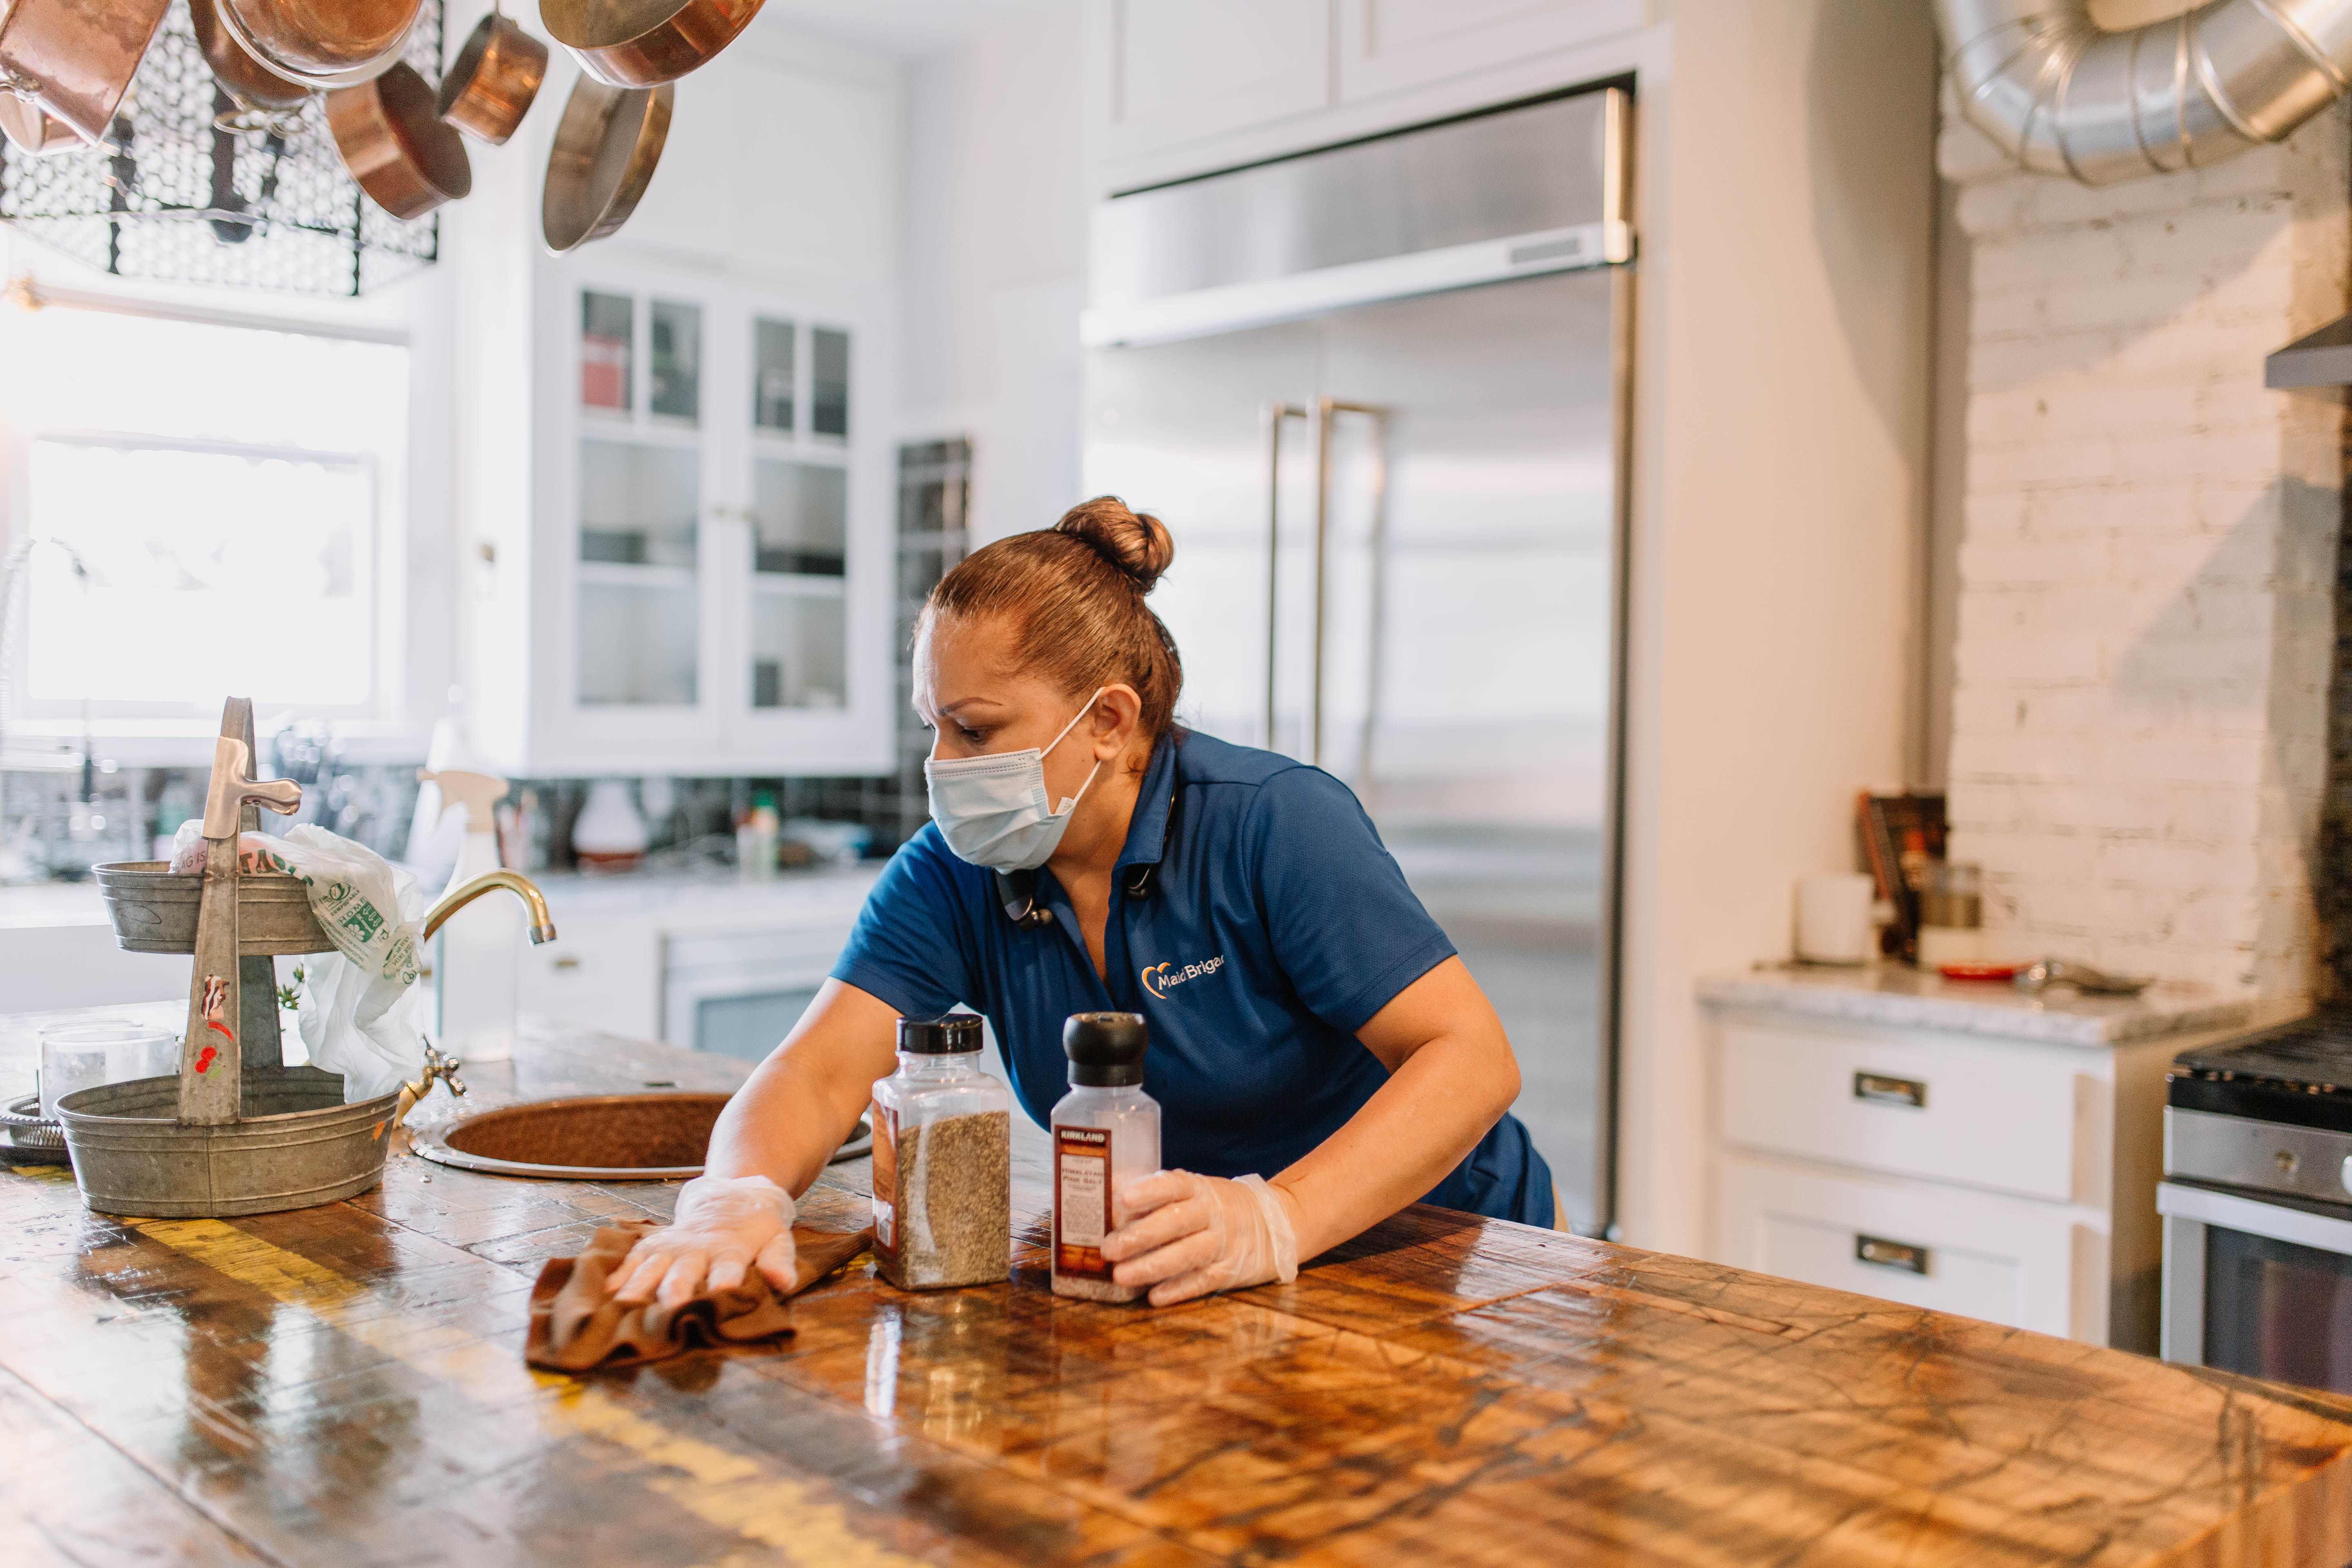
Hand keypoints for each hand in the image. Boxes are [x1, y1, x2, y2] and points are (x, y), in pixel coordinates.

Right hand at [609, 1174, 796, 1307]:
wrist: (731, 1196)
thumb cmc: (758, 1228)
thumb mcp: (777, 1239)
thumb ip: (779, 1260)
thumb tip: (783, 1282)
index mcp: (730, 1250)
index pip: (728, 1268)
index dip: (725, 1282)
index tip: (720, 1294)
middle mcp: (697, 1250)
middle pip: (683, 1272)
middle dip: (675, 1290)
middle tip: (668, 1308)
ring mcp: (672, 1247)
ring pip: (651, 1267)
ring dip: (638, 1287)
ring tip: (623, 1307)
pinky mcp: (653, 1246)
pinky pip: (632, 1261)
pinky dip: (618, 1276)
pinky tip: (602, 1293)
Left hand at [1099, 1170, 1299, 1305]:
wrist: (1276, 1225)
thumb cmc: (1219, 1208)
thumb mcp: (1196, 1193)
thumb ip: (1158, 1196)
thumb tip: (1108, 1195)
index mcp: (1200, 1189)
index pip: (1174, 1186)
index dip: (1149, 1191)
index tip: (1123, 1198)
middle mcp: (1213, 1213)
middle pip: (1176, 1223)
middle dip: (1140, 1236)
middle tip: (1109, 1248)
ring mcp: (1224, 1243)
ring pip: (1187, 1255)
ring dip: (1152, 1266)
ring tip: (1121, 1276)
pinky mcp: (1230, 1271)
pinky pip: (1202, 1281)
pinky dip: (1178, 1289)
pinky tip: (1154, 1296)